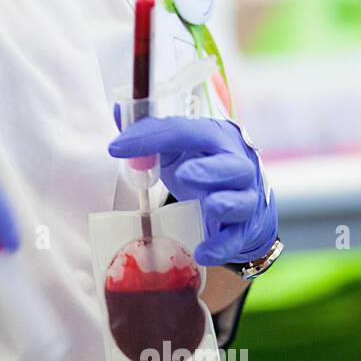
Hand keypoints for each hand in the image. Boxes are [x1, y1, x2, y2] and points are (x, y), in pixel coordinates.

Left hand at [108, 117, 277, 266]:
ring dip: (225, 204)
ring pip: (241, 201)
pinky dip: (221, 246)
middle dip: (209, 170)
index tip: (116, 148)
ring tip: (210, 206)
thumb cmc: (204, 166)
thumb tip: (121, 109)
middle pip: (232, 166)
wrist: (242, 198)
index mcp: (215, 138)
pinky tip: (203, 252)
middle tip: (185, 174)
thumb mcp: (178, 148)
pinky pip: (235, 238)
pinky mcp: (244, 227)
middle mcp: (235, 165)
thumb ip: (151, 131)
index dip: (151, 137)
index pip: (185, 132)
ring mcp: (244, 198)